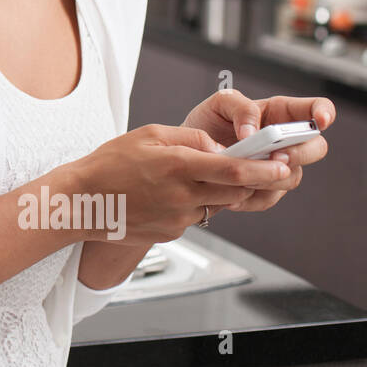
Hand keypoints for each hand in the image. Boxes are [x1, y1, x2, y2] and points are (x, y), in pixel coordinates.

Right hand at [71, 124, 295, 245]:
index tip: (283, 165)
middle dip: (252, 182)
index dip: (263, 169)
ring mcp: (177, 218)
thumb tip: (218, 147)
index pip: (233, 170)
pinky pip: (195, 217)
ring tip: (194, 179)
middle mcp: (181, 194)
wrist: (82, 202)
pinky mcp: (172, 233)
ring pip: (217, 205)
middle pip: (235, 192)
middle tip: (258, 170)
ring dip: (219, 193)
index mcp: (177, 165)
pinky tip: (168, 195)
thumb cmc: (109, 164)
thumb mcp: (147, 134)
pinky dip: (194, 204)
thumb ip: (189, 137)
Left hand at [181, 90, 333, 212]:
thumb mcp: (219, 105)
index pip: (315, 109)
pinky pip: (269, 197)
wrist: (186, 154)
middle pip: (316, 148)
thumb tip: (253, 132)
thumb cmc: (206, 124)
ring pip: (293, 177)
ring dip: (270, 177)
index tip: (321, 120)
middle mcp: (285, 141)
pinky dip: (250, 196)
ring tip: (242, 175)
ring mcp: (278, 166)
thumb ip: (240, 108)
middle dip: (301, 154)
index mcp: (279, 113)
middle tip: (277, 157)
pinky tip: (231, 191)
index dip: (324, 112)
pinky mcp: (265, 188)